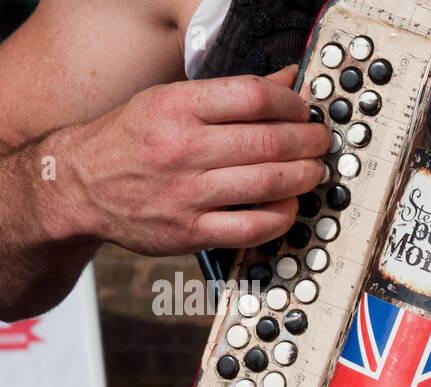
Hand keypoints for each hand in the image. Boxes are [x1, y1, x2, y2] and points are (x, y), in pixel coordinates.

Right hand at [45, 66, 329, 252]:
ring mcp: (186, 194)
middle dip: (309, 142)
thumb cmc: (132, 140)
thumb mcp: (169, 101)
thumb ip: (230, 94)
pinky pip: (254, 227)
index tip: (305, 109)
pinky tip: (290, 205)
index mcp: (176, 107)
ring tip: (314, 170)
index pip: (254, 97)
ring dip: (304, 177)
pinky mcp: (191, 232)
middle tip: (321, 142)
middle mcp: (181, 148)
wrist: (78, 186)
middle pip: (270, 142)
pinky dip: (282, 216)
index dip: (292, 103)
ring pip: (269, 184)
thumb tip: (290, 80)